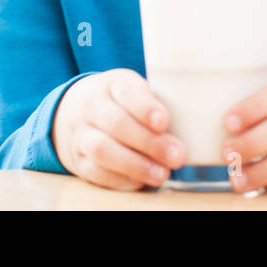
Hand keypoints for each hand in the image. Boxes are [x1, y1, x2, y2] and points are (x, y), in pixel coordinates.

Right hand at [50, 69, 186, 190]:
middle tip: (177, 155)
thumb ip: (156, 104)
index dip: (145, 107)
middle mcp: (92, 106)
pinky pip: (97, 172)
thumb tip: (195, 125)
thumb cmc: (118, 102)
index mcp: (112, 84)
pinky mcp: (78, 160)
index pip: (126, 91)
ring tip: (162, 174)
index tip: (164, 122)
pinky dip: (121, 179)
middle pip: (117, 124)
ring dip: (136, 165)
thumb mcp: (133, 90)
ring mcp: (81, 134)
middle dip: (149, 142)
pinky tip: (142, 182)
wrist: (71, 112)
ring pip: (103, 149)